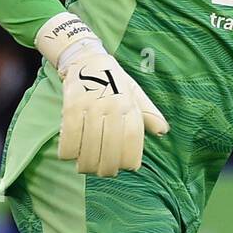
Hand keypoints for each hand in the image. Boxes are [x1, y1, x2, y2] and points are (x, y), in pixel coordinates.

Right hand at [36, 12, 168, 175]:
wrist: (86, 60)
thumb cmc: (115, 81)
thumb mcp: (135, 93)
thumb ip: (148, 113)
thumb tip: (164, 132)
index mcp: (129, 105)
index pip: (132, 138)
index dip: (130, 157)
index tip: (128, 168)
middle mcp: (112, 106)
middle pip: (110, 147)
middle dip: (106, 167)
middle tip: (103, 172)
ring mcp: (91, 106)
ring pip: (89, 145)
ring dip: (86, 163)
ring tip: (86, 168)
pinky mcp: (71, 105)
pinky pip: (69, 136)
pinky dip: (68, 151)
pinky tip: (69, 155)